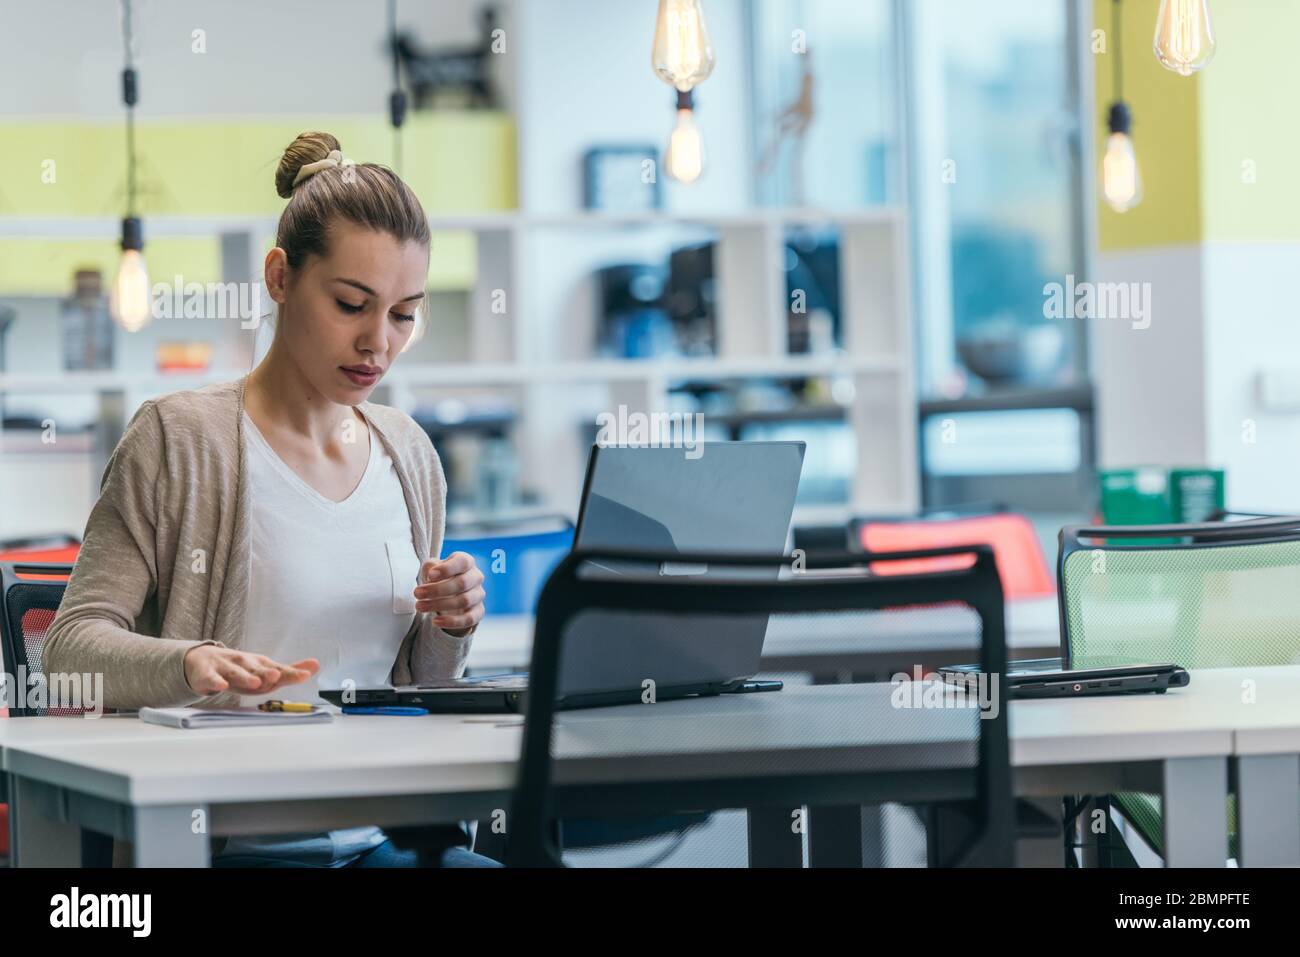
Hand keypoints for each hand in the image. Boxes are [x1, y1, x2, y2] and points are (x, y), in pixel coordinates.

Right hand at [183, 646, 319, 695]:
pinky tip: (221, 686)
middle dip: (268, 673)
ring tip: (256, 682)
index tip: (305, 675)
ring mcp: (226, 668)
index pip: (278, 669)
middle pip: (258, 669)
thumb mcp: (264, 670)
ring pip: (236, 673)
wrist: (203, 660)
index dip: (291, 673)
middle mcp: (246, 664)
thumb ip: (289, 671)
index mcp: (260, 665)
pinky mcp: (207, 674)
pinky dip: (216, 682)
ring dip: (246, 677)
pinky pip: (211, 679)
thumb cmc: (240, 668)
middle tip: (277, 676)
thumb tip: (316, 665)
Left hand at [415, 551, 484, 634]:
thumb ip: (431, 567)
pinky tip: (435, 621)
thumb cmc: (440, 577)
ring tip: (420, 606)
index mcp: (466, 562)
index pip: (462, 562)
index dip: (447, 569)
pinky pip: (469, 619)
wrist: (449, 595)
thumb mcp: (432, 568)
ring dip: (439, 605)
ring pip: (464, 601)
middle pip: (462, 583)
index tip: (430, 576)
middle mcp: (476, 577)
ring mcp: (478, 595)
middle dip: (437, 590)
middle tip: (417, 593)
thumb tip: (431, 574)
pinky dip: (451, 621)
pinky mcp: (478, 612)